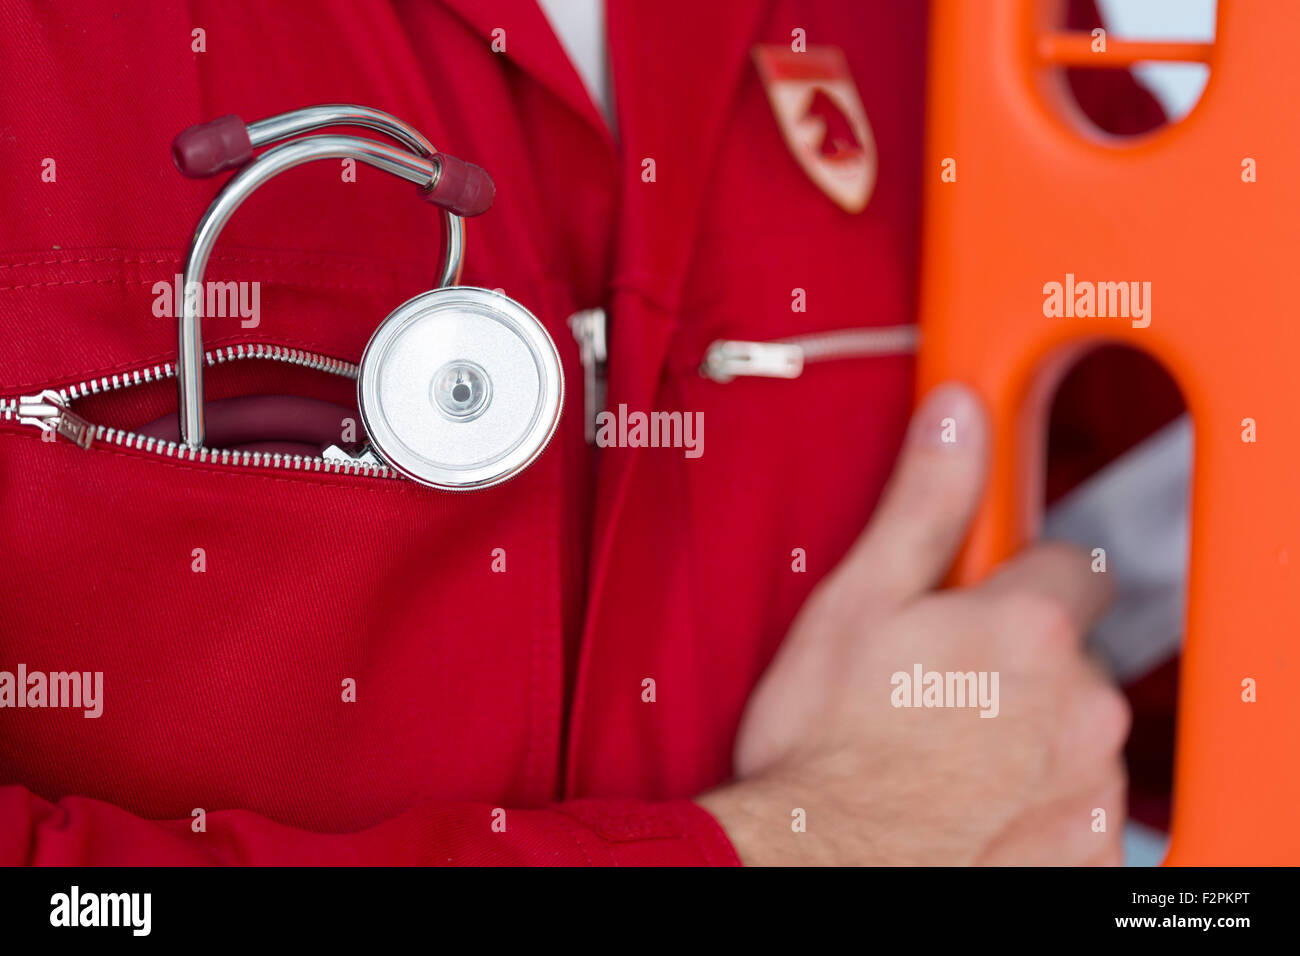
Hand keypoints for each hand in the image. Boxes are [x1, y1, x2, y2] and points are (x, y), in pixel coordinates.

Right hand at [698, 384, 1128, 864]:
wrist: (818, 867)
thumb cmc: (825, 748)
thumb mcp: (858, 602)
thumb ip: (926, 501)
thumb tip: (958, 414)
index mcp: (1030, 627)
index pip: (1073, 565)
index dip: (1020, 580)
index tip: (979, 603)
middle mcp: (1081, 703)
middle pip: (1075, 654)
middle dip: (1022, 661)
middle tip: (941, 685)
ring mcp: (1089, 783)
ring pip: (1078, 732)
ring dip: (1032, 733)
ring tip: (945, 749)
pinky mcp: (1086, 850)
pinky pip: (1078, 805)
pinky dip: (1039, 802)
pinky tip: (971, 803)